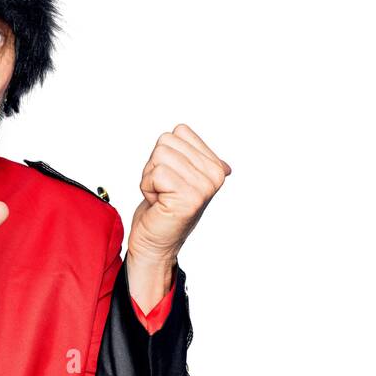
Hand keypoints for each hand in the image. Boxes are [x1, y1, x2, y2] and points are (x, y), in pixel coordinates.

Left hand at [128, 123, 230, 272]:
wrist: (155, 243)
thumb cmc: (164, 209)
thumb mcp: (182, 179)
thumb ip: (196, 162)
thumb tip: (226, 166)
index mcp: (216, 166)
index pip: (179, 132)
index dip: (165, 154)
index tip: (171, 178)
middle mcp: (215, 175)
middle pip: (167, 141)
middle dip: (155, 165)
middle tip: (163, 189)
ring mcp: (204, 186)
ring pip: (160, 155)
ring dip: (150, 177)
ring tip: (161, 195)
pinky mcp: (189, 197)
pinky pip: (156, 173)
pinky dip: (148, 187)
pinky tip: (159, 203)